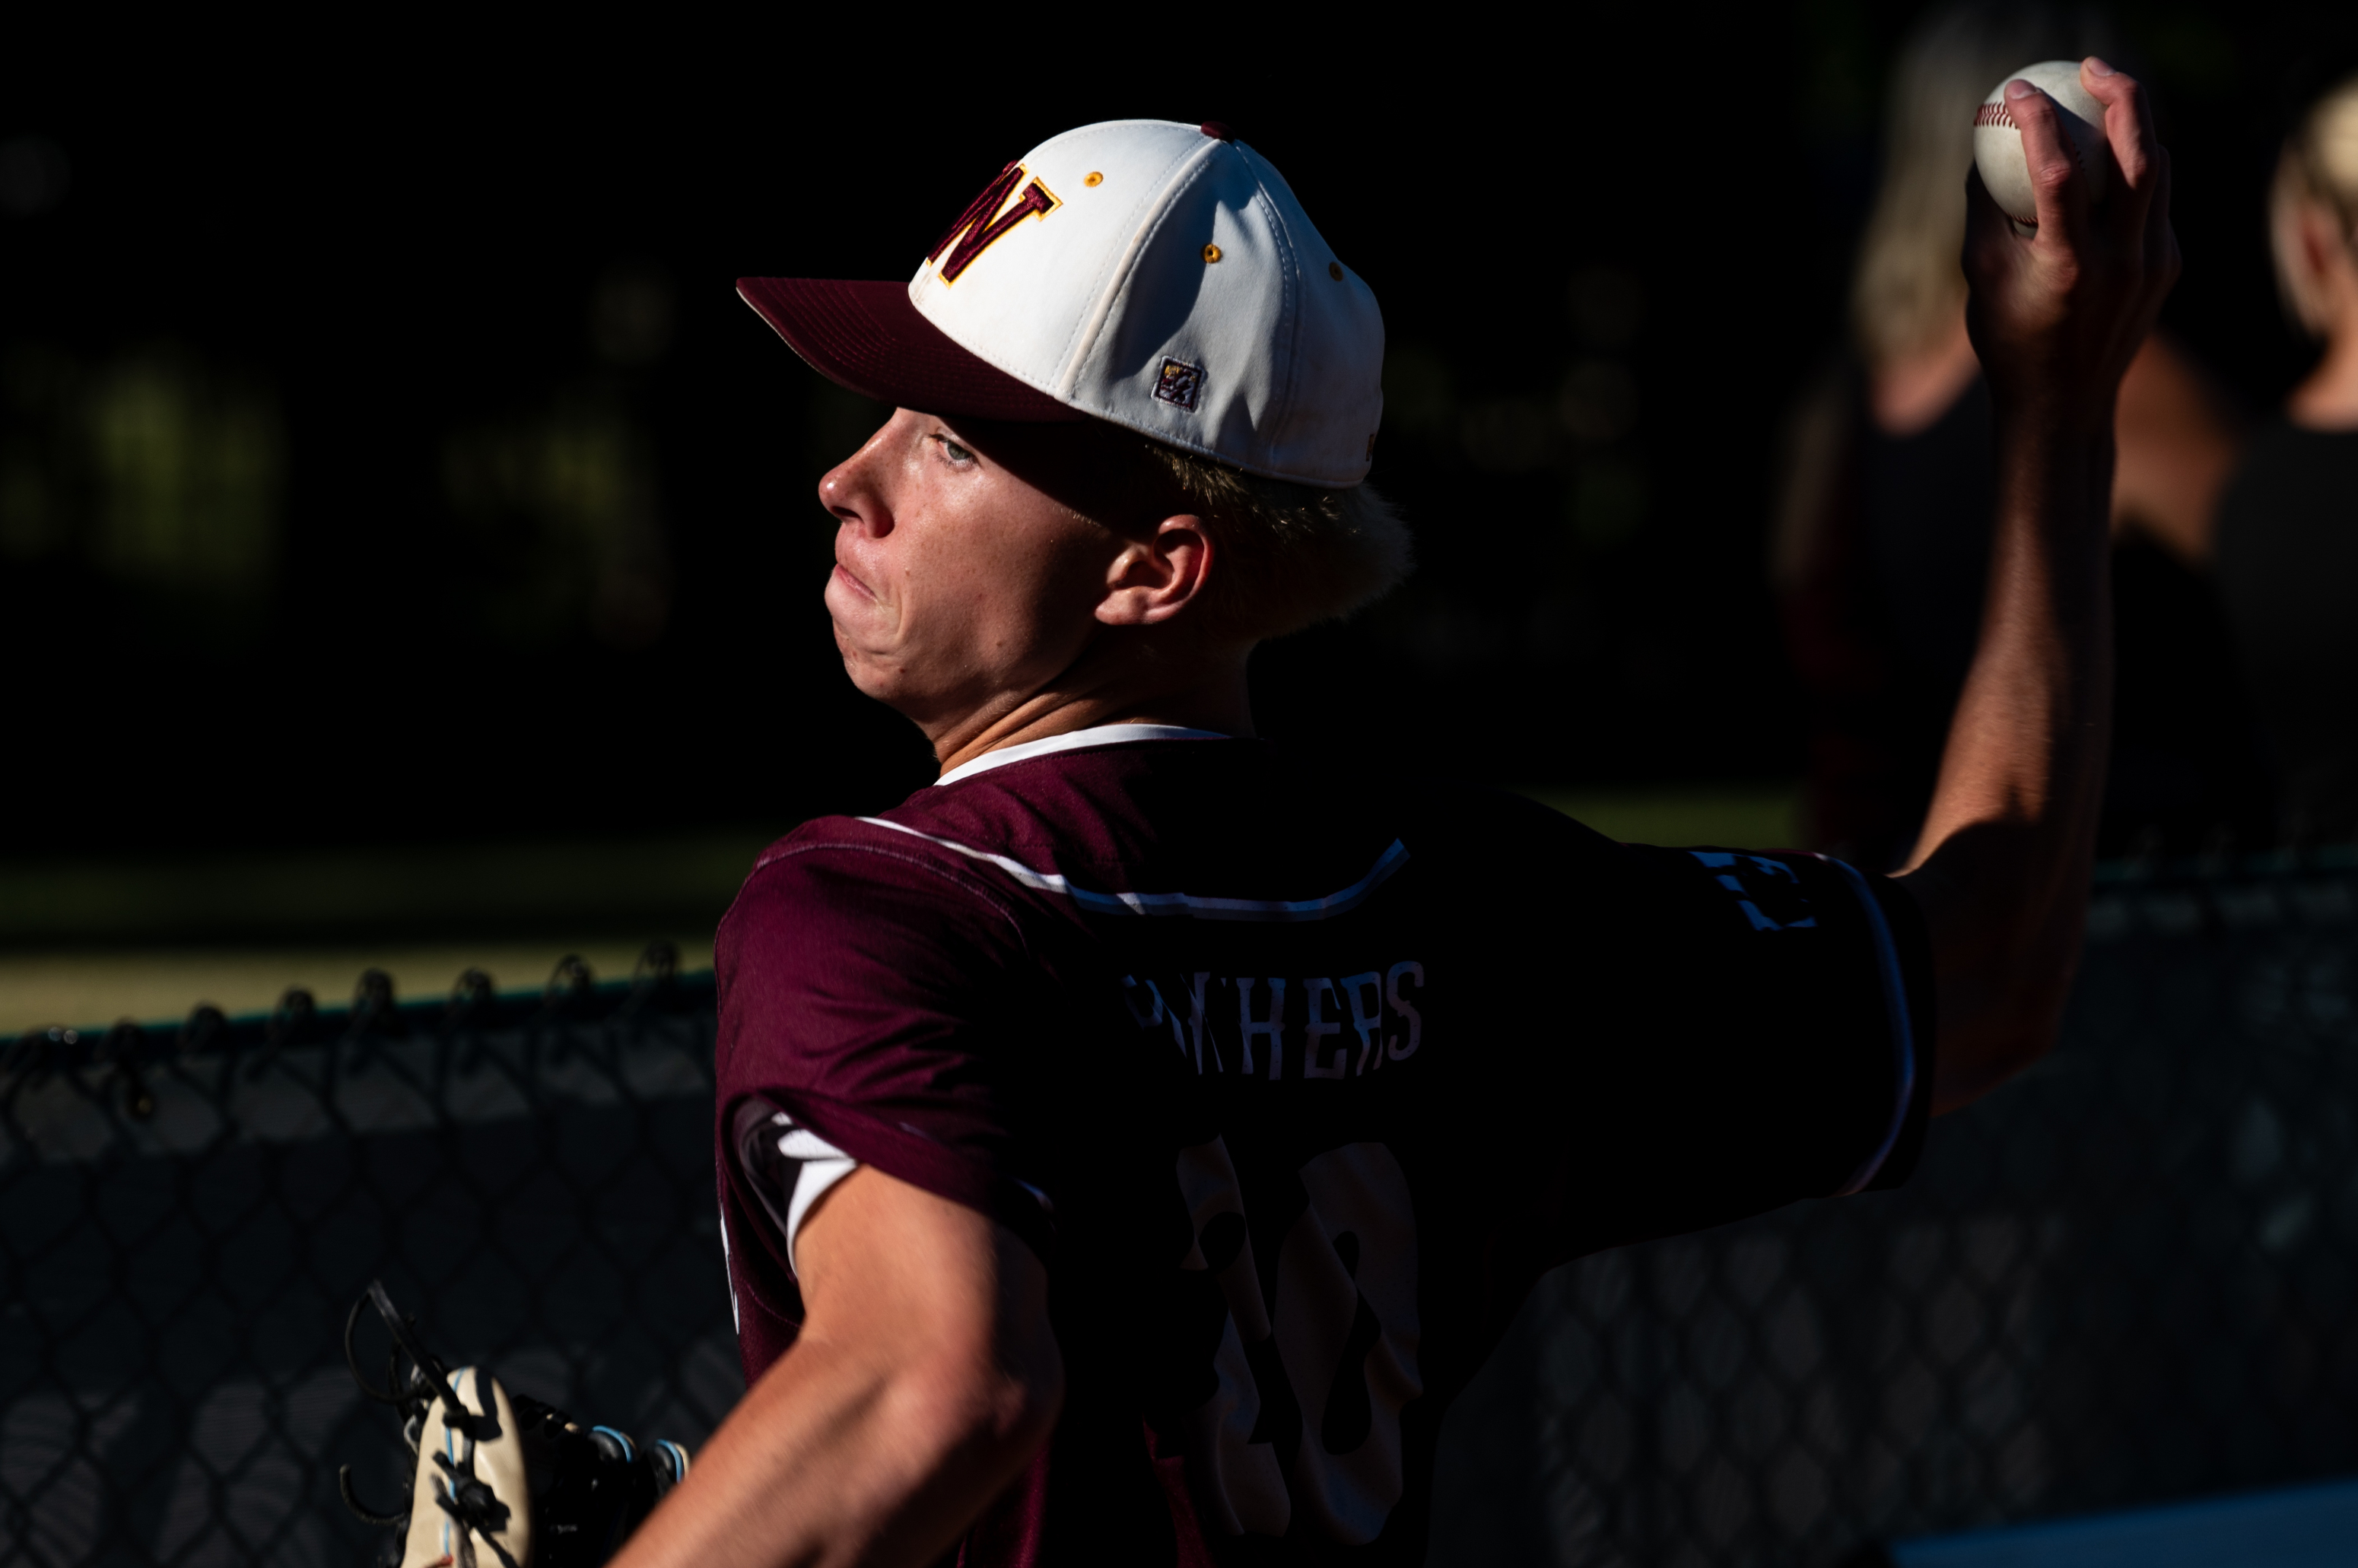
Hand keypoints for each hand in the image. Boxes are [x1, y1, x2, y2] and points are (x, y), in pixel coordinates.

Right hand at [1963, 59, 2179, 436]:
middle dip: (2119, 95)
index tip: (2014, 92)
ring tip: (2104, 102)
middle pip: (2138, 153)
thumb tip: (1982, 147)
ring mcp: (2155, 263)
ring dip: (2134, 127)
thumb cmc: (2007, 341)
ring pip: (2157, 170)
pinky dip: (2134, 171)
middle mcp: (2122, 261)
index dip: (2036, 119)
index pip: (2057, 171)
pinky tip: (2109, 164)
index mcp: (2068, 266)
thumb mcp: (1979, 278)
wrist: (2063, 405)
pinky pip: (2156, 201)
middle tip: (2089, 69)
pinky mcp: (2170, 265)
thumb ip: (1982, 211)